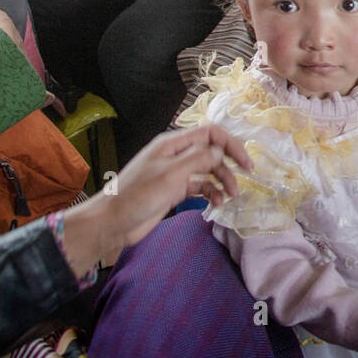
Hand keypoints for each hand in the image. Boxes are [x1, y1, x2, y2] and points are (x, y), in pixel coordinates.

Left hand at [61, 124, 250, 273]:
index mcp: (173, 143)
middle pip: (211, 152)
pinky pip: (199, 186)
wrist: (112, 223)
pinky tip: (216, 203)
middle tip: (241, 184)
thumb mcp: (171, 175)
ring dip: (221, 182)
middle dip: (228, 166)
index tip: (245, 162)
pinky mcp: (174, 191)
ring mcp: (175, 173)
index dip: (230, 144)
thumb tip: (221, 152)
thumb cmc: (137, 196)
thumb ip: (198, 160)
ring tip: (229, 197)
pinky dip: (211, 192)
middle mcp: (176, 155)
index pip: (210, 134)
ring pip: (207, 171)